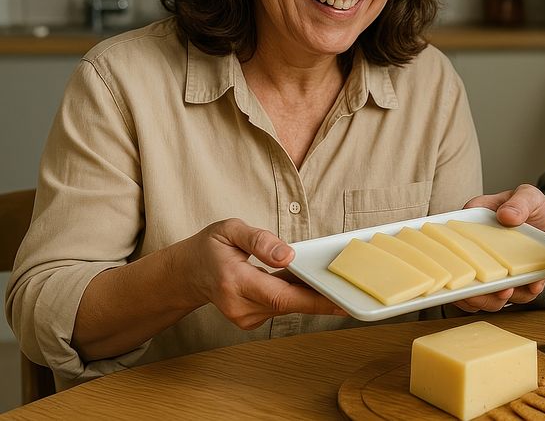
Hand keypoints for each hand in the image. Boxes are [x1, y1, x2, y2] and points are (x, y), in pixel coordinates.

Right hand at [179, 218, 346, 329]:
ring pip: (287, 305)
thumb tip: (288, 255)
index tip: (342, 301)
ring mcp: (244, 317)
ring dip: (306, 291)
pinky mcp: (250, 321)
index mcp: (233, 281)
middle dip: (321, 296)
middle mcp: (238, 306)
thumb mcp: (229, 229)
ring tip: (318, 274)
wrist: (187, 273)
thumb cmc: (210, 247)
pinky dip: (293, 294)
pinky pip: (281, 307)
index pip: (281, 295)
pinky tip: (297, 280)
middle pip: (290, 304)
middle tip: (350, 287)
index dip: (315, 300)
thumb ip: (259, 239)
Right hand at [453, 185, 544, 311]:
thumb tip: (506, 215)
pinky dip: (523, 294)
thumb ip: (519, 203)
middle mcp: (477, 254)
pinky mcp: (512, 283)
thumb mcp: (527, 196)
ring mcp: (493, 272)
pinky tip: (533, 287)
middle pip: (464, 281)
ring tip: (508, 291)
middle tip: (486, 288)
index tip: (460, 272)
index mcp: (472, 228)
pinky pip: (513, 296)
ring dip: (494, 299)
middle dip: (473, 293)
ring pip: (484, 296)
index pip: (451, 247)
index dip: (450, 263)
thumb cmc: (528, 207)